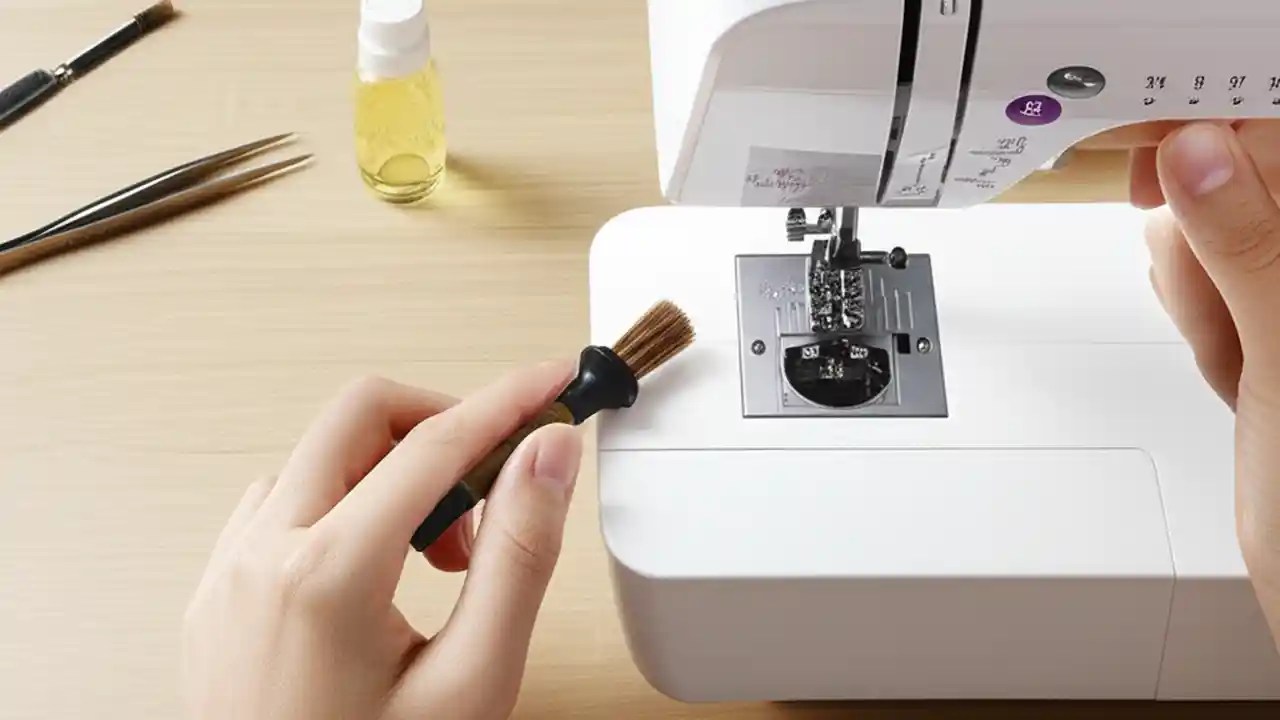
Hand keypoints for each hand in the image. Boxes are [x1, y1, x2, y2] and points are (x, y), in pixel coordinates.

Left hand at [181, 361, 582, 719]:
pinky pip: (280, 504)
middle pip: (360, 416)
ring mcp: (225, 572)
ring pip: (317, 456)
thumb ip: (517, 558)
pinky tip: (380, 575)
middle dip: (442, 426)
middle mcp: (259, 554)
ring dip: (393, 475)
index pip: (436, 443)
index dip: (510, 402)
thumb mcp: (471, 682)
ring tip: (442, 560)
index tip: (556, 383)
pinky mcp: (214, 593)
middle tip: (495, 487)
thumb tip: (546, 456)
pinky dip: (344, 507)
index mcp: (326, 573)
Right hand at [1123, 120, 1279, 648]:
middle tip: (1218, 288)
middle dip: (1206, 230)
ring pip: (1212, 225)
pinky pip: (1206, 274)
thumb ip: (1250, 246)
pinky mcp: (1267, 312)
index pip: (1279, 137)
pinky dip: (1200, 315)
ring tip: (1238, 351)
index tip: (1164, 138)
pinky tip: (1232, 361)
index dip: (1224, 129)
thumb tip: (1200, 156)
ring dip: (1201, 287)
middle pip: (1242, 173)